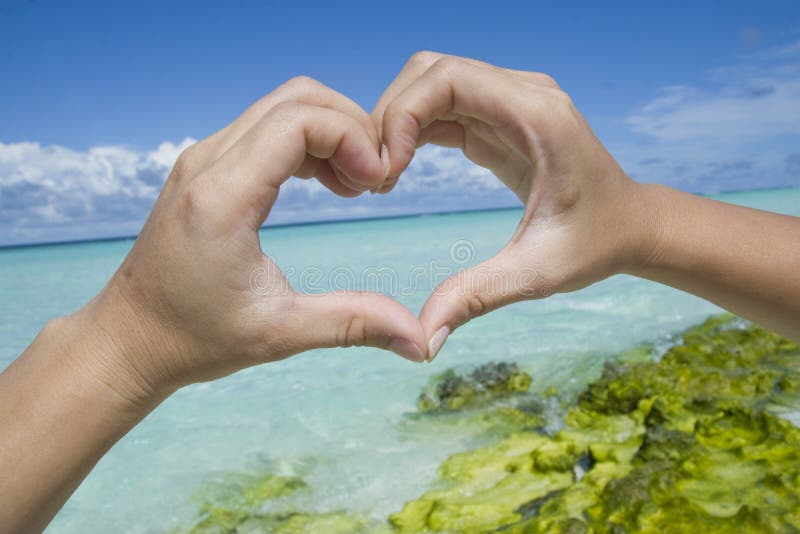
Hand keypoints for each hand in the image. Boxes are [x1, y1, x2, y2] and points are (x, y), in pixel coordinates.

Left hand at [76, 76, 426, 404]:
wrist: (131, 338)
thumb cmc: (194, 337)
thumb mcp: (280, 333)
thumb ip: (354, 324)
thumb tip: (420, 342)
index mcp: (222, 197)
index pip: (298, 120)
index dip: (352, 137)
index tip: (377, 181)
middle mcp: (208, 163)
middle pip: (296, 98)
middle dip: (350, 126)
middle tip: (376, 177)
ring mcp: (203, 160)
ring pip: (281, 106)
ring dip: (330, 131)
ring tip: (358, 182)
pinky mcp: (206, 167)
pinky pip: (265, 127)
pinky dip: (307, 140)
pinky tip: (329, 182)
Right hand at [373, 52, 646, 357]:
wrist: (630, 225)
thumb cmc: (596, 243)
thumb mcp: (537, 273)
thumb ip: (477, 296)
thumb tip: (423, 339)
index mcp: (537, 115)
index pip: (448, 78)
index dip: (402, 114)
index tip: (385, 171)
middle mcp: (524, 94)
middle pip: (430, 72)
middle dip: (389, 116)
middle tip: (373, 176)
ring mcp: (511, 101)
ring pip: (431, 84)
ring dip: (396, 123)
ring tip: (381, 178)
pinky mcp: (500, 117)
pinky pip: (443, 106)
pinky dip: (412, 131)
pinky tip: (398, 172)